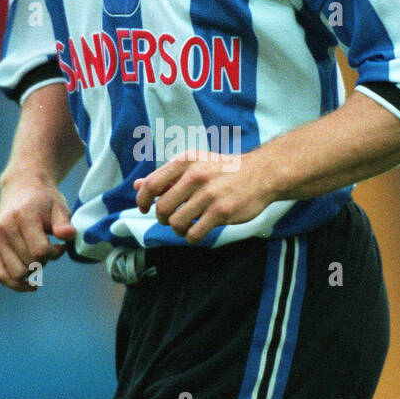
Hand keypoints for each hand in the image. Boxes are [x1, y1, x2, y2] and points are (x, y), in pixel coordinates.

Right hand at [0, 175, 75, 290]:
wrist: (21, 186)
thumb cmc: (44, 199)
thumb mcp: (59, 206)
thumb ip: (64, 223)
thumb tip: (68, 235)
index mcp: (23, 217)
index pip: (40, 251)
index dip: (55, 254)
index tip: (60, 246)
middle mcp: (6, 229)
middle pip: (29, 264)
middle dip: (45, 262)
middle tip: (50, 249)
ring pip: (16, 273)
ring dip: (32, 271)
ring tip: (39, 257)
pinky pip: (1, 276)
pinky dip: (15, 284)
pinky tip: (30, 283)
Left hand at [134, 148, 274, 243]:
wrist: (262, 173)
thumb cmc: (225, 170)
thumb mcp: (195, 164)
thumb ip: (167, 176)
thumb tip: (137, 186)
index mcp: (186, 161)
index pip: (151, 184)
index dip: (142, 200)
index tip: (145, 209)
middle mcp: (195, 175)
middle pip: (162, 208)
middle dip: (163, 218)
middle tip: (172, 218)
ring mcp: (209, 194)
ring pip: (176, 223)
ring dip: (178, 229)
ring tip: (187, 225)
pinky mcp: (222, 211)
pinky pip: (194, 234)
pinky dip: (192, 237)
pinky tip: (198, 231)